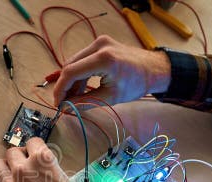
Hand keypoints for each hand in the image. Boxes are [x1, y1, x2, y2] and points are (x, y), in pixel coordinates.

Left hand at [0, 138, 81, 181]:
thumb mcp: (61, 177)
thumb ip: (46, 165)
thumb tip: (35, 161)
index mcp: (42, 160)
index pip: (31, 142)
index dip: (32, 148)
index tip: (32, 154)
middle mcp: (23, 169)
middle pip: (11, 152)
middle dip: (17, 158)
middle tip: (22, 168)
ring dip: (4, 169)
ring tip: (10, 177)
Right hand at [53, 35, 171, 104]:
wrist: (154, 69)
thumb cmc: (136, 84)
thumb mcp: (110, 97)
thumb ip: (85, 102)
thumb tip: (66, 108)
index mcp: (103, 59)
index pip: (71, 72)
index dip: (61, 89)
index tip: (58, 103)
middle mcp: (99, 45)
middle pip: (70, 66)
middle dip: (65, 86)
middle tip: (65, 102)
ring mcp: (99, 42)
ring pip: (74, 62)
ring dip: (72, 81)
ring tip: (74, 97)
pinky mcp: (100, 43)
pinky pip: (82, 59)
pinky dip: (79, 74)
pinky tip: (82, 87)